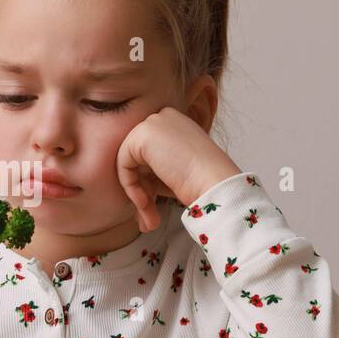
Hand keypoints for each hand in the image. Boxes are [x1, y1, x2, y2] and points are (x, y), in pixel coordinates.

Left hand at [115, 106, 242, 231]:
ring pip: (128, 163)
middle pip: (137, 159)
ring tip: (150, 220)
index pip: (148, 155)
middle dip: (142, 192)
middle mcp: (163, 117)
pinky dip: (131, 188)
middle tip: (150, 220)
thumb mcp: (174, 173)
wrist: (215, 183)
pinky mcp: (142, 134)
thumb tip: (135, 187)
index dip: (149, 184)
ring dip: (137, 195)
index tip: (155, 207)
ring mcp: (152, 122)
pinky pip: (123, 164)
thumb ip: (153, 171)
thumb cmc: (202, 183)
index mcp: (174, 123)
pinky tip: (145, 203)